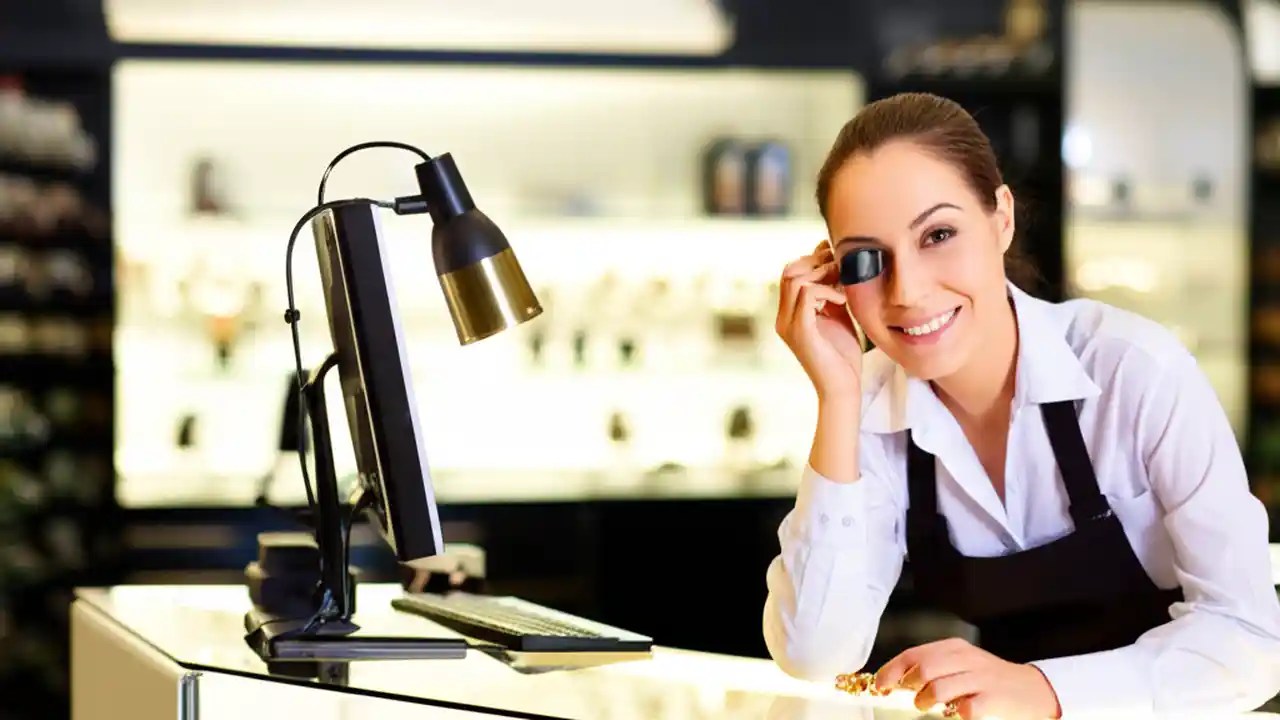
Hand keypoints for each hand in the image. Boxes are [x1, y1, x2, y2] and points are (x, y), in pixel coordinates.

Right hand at [775, 241, 862, 399]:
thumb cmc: (842, 356)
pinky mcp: (801, 331)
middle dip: (817, 262)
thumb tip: (835, 264)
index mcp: (789, 314)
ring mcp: (789, 325)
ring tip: (842, 284)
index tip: (837, 261)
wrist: (842, 389)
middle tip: (841, 269)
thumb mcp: (837, 316)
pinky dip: (827, 290)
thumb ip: (832, 292)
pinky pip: (808, 294)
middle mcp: (783, 317)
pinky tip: (842, 301)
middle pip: (789, 270)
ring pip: (795, 279)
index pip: (790, 273)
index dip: (813, 260)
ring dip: (822, 274)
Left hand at [874, 638, 1061, 719]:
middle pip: (924, 668)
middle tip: (909, 698)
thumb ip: (933, 669)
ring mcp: (981, 679)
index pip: (914, 654)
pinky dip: (954, 713)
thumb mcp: (961, 665)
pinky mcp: (994, 700)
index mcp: (954, 648)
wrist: (1033, 690)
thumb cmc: (988, 681)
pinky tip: (956, 714)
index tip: (880, 685)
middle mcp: (966, 659)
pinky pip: (965, 708)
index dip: (892, 670)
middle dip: (908, 685)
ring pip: (939, 688)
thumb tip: (895, 682)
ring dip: (926, 700)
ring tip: (926, 706)